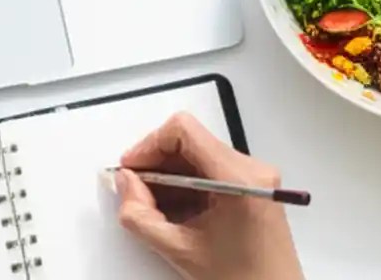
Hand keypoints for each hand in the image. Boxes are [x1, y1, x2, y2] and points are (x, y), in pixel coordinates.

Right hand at [115, 114, 303, 279]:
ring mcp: (255, 177)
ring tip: (153, 205)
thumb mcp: (180, 250)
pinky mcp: (252, 187)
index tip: (133, 168)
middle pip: (190, 142)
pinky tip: (173, 210)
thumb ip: (141, 216)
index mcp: (239, 178)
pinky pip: (209, 171)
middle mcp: (252, 169)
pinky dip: (185, 185)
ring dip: (169, 176)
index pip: (185, 131)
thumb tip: (125, 184)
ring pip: (197, 155)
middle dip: (156, 163)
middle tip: (136, 189)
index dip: (150, 145)